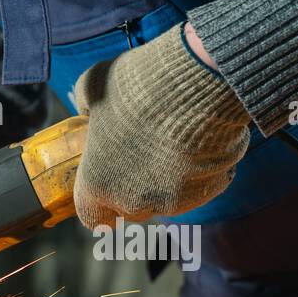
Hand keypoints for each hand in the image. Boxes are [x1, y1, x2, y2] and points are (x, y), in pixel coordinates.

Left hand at [73, 24, 249, 228]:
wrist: (197, 80)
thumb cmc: (139, 83)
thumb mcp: (94, 84)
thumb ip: (87, 107)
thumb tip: (88, 110)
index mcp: (99, 183)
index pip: (92, 216)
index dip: (97, 202)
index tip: (105, 185)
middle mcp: (135, 201)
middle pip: (132, 210)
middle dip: (134, 189)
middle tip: (141, 155)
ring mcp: (175, 200)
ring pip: (168, 199)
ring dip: (168, 179)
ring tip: (174, 138)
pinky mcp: (210, 190)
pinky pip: (203, 185)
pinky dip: (202, 169)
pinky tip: (202, 138)